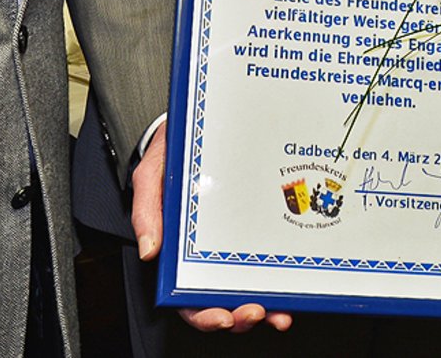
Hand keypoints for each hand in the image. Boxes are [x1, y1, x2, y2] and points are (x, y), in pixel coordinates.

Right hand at [133, 126, 292, 333]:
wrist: (203, 124)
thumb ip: (147, 209)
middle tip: (256, 313)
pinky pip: (270, 259)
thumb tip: (149, 249)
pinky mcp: (258, 227)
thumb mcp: (154, 174)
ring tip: (279, 311)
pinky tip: (292, 285)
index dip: (202, 314)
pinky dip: (281, 279)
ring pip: (249, 287)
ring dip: (266, 307)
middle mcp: (209, 252)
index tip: (222, 317)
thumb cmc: (175, 152)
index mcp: (180, 249)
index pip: (186, 296)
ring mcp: (236, 242)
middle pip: (221, 299)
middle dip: (240, 316)